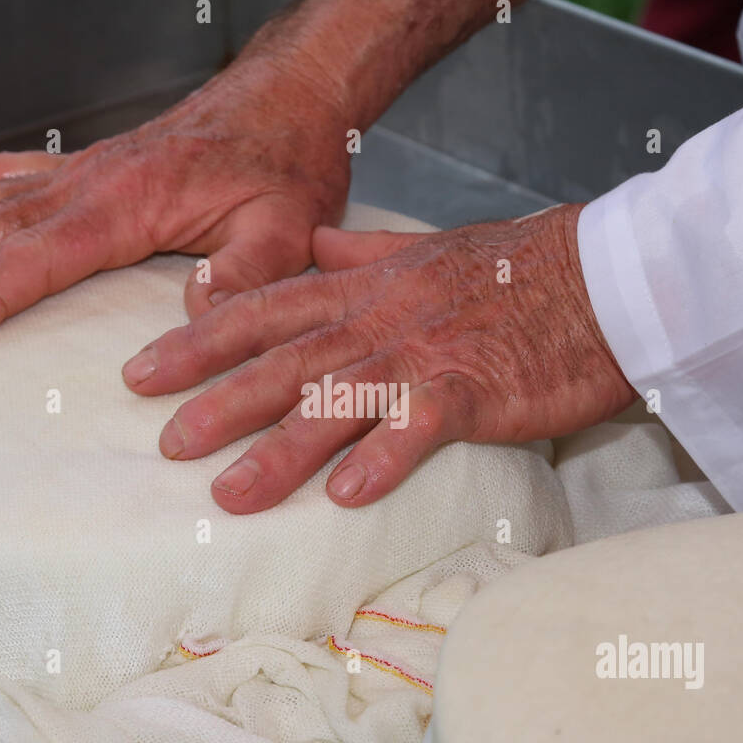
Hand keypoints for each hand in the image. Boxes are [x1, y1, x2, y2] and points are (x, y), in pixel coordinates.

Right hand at [0, 59, 351, 342]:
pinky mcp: (88, 168)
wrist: (287, 101)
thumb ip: (247, 275)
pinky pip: (7, 179)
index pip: (42, 252)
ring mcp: (83, 170)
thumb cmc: (287, 165)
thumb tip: (198, 319)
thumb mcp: (287, 228)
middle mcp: (91, 179)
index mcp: (131, 200)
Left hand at [124, 204, 637, 512]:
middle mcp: (378, 320)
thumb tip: (311, 246)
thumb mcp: (425, 249)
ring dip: (279, 450)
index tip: (141, 371)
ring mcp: (423, 354)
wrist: (601, 278)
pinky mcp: (472, 389)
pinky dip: (381, 458)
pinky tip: (344, 497)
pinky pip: (418, 426)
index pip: (262, 312)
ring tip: (228, 494)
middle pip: (283, 362)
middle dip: (217, 402)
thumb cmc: (515, 269)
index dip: (197, 341)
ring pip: (336, 402)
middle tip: (163, 443)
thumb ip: (359, 254)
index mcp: (361, 289)